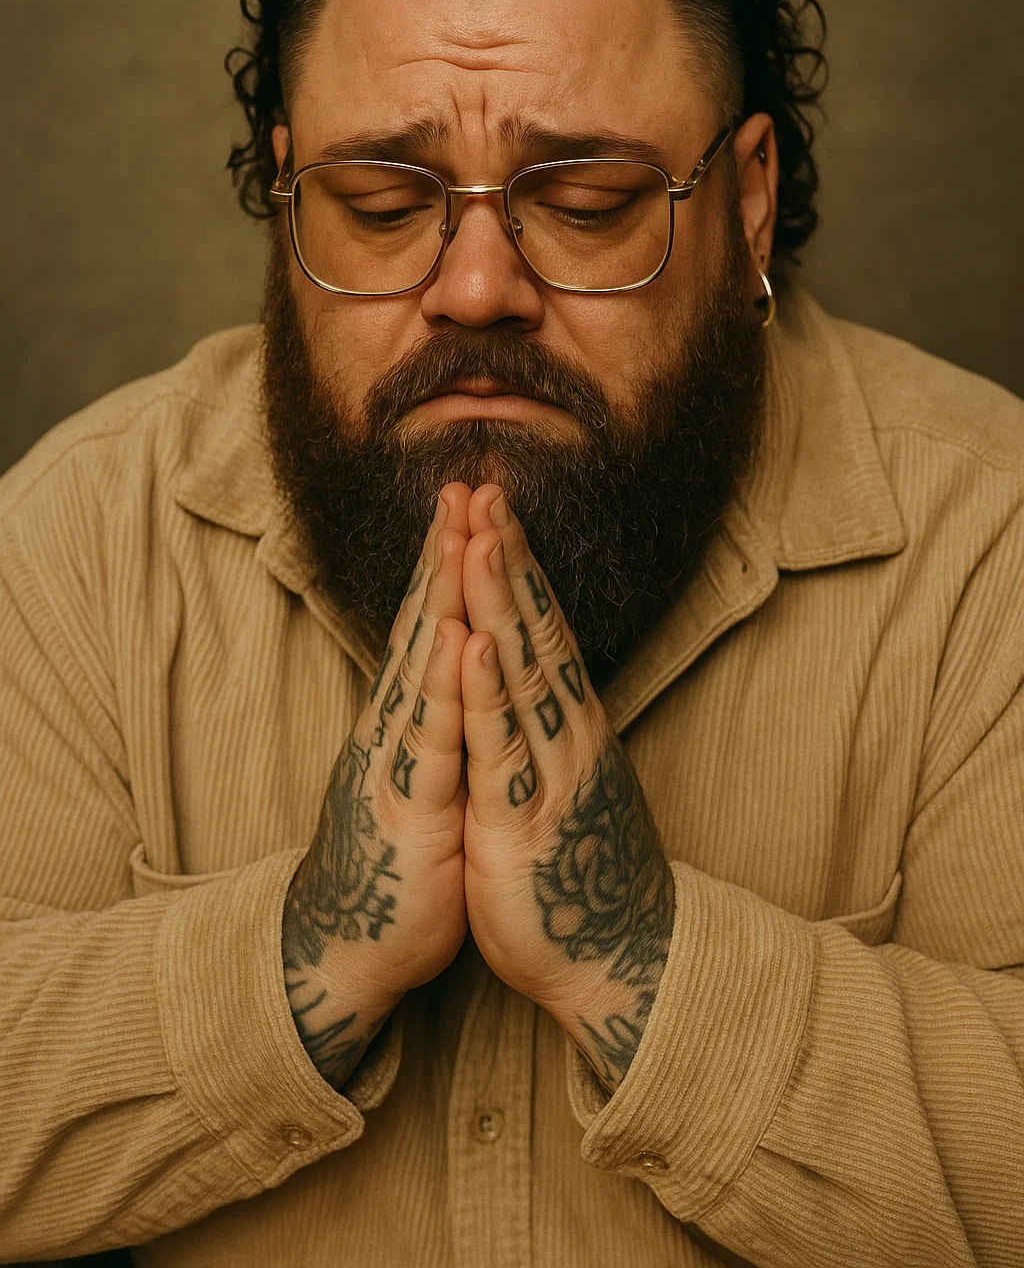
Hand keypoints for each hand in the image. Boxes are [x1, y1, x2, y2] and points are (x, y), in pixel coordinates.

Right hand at [281, 483, 472, 1089]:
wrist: (354, 940)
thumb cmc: (399, 855)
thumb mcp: (421, 773)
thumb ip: (432, 718)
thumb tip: (445, 666)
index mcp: (411, 718)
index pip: (432, 623)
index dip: (450, 562)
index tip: (472, 502)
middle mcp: (401, 726)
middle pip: (425, 625)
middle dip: (446, 554)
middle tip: (464, 485)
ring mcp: (403, 762)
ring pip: (427, 667)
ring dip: (444, 597)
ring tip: (461, 535)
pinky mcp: (414, 808)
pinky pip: (435, 742)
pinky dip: (446, 689)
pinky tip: (458, 640)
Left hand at [460, 485, 675, 1091]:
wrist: (621, 954)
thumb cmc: (586, 865)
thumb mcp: (568, 777)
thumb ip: (555, 724)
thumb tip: (546, 677)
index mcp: (568, 721)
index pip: (540, 625)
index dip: (515, 563)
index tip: (492, 503)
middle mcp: (565, 731)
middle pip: (534, 627)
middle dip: (507, 555)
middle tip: (486, 485)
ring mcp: (548, 770)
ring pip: (521, 672)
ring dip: (500, 603)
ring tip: (482, 537)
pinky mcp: (521, 819)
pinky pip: (502, 747)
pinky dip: (487, 693)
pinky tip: (473, 647)